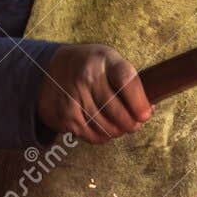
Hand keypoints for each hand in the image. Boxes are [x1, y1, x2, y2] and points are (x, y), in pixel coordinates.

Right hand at [37, 43, 151, 143]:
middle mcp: (87, 77)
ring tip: (120, 127)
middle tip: (135, 125)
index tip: (145, 115)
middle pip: (117, 112)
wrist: (50, 67)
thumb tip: (146, 110)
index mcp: (105, 60)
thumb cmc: (91, 66)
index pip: (127, 82)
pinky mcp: (63, 115)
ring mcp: (73, 97)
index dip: (139, 103)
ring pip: (105, 127)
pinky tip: (105, 130)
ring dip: (117, 132)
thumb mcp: (110, 60)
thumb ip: (130, 81)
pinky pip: (90, 135)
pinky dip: (102, 136)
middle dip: (131, 124)